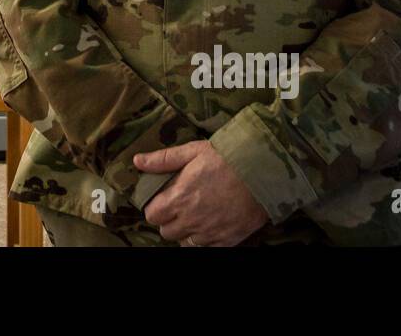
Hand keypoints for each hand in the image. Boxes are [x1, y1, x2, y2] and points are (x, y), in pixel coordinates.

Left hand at [134, 141, 270, 246]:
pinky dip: (205, 240)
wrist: (262, 171)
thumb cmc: (226, 158)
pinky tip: (210, 225)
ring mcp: (210, 232)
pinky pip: (206, 248)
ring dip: (186, 232)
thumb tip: (137, 161)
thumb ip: (163, 160)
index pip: (152, 215)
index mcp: (179, 197)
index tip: (163, 200)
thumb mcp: (192, 151)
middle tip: (179, 207)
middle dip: (169, 220)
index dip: (155, 208)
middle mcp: (192, 219)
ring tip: (195, 216)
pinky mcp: (227, 240)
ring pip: (185, 242)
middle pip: (166, 232)